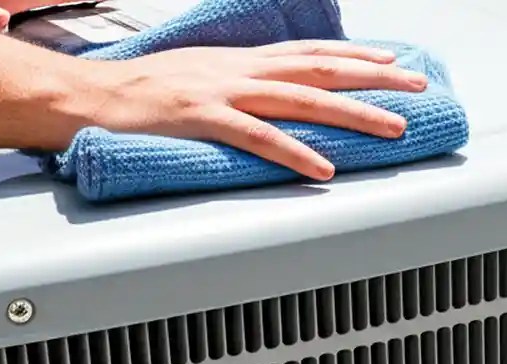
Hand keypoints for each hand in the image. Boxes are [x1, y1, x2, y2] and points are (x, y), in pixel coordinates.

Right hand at [83, 40, 428, 180]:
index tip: (395, 63)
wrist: (88, 96)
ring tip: (393, 128)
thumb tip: (279, 94)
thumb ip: (244, 83)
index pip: (313, 52)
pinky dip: (295, 153)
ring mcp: (225, 92)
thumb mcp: (204, 75)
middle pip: (323, 68)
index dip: (359, 55)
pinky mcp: (204, 119)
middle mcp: (242, 69)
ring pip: (304, 99)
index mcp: (243, 60)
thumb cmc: (144, 93)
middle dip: (376, 77)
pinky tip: (323, 169)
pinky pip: (257, 138)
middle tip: (418, 86)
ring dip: (354, 114)